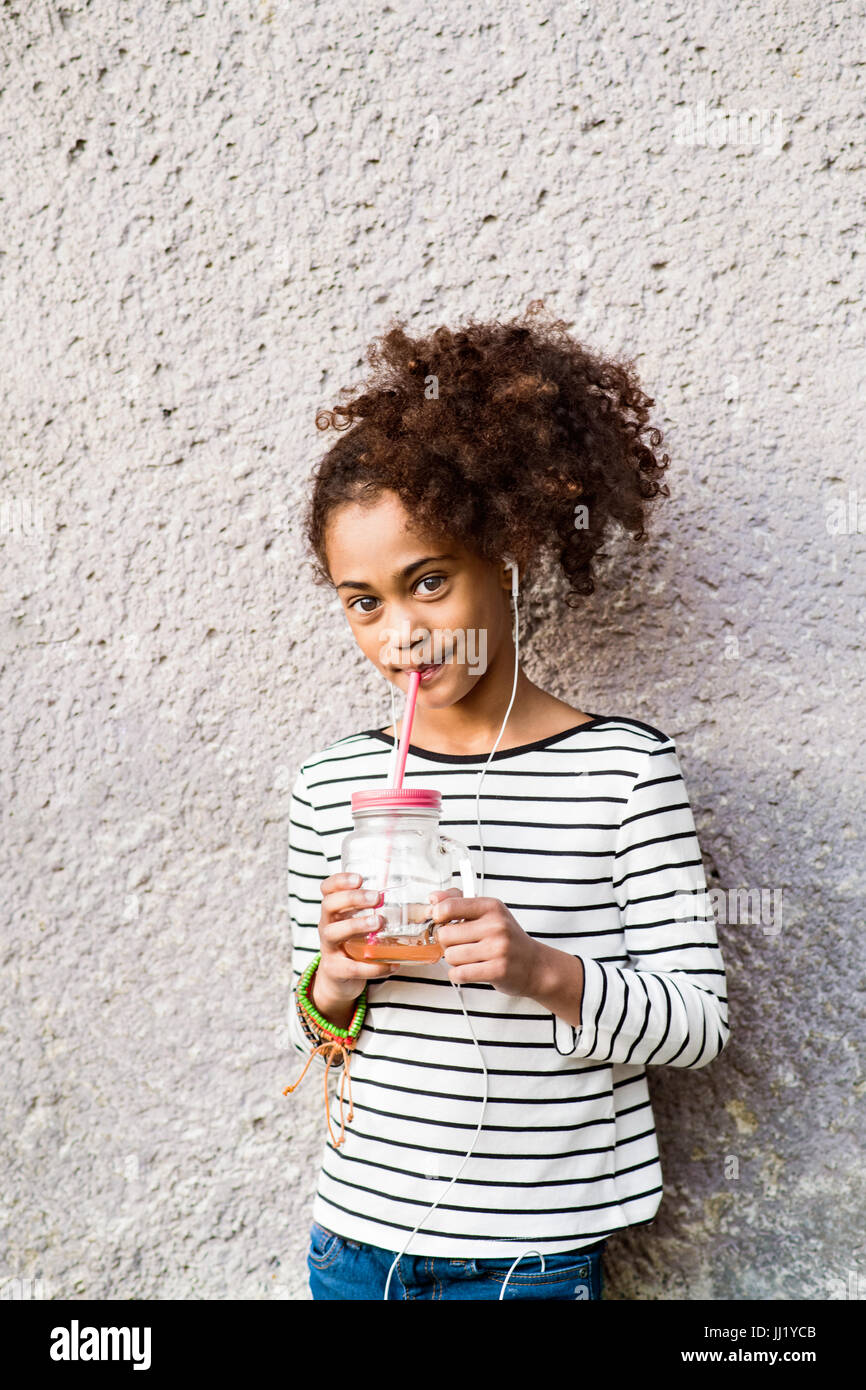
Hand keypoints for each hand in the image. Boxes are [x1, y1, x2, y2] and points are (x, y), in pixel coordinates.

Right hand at [316, 872, 396, 1003]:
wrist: (339, 979)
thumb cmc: (356, 944)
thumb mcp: (362, 924)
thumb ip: (381, 914)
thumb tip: (424, 904)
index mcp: (335, 911)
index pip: (327, 889)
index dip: (339, 881)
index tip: (359, 878)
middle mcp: (327, 925)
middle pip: (329, 905)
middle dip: (352, 898)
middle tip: (377, 898)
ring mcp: (329, 948)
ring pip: (334, 932)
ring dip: (357, 924)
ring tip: (378, 922)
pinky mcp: (335, 970)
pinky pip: (352, 967)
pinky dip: (373, 966)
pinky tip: (391, 964)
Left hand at [429, 888, 544, 996]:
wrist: (535, 965)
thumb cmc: (507, 939)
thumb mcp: (488, 913)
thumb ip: (458, 901)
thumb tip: (433, 898)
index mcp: (491, 907)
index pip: (449, 906)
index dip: (438, 916)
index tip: (441, 922)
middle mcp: (496, 925)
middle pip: (446, 934)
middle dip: (448, 943)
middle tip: (461, 944)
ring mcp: (498, 948)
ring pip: (450, 956)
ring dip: (455, 960)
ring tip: (470, 958)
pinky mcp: (497, 970)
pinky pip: (459, 973)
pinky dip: (459, 974)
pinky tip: (471, 970)